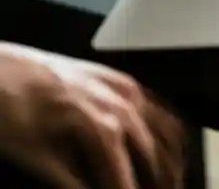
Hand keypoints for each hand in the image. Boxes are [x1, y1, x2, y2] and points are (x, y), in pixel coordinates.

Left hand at [0, 42, 184, 188]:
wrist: (0, 69)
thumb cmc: (11, 109)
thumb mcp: (36, 158)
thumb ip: (71, 182)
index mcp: (103, 129)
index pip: (126, 178)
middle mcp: (123, 107)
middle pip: (154, 156)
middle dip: (160, 182)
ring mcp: (126, 90)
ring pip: (166, 129)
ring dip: (173, 159)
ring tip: (172, 180)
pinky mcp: (122, 80)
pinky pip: (158, 106)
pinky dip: (168, 130)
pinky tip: (167, 143)